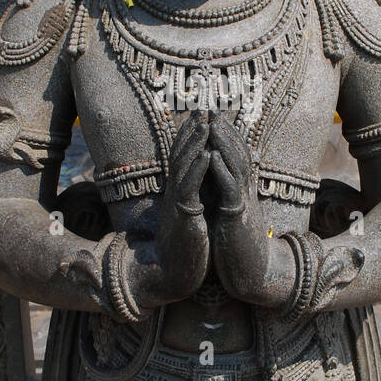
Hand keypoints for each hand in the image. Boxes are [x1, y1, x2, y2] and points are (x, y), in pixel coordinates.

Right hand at [129, 109, 210, 306]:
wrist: (173, 273)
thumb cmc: (186, 246)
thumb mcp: (192, 214)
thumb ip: (196, 195)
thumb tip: (203, 179)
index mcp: (180, 192)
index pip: (184, 157)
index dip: (191, 135)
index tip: (202, 114)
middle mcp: (176, 193)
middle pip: (181, 154)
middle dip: (192, 131)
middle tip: (203, 108)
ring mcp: (178, 203)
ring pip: (184, 167)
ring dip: (195, 143)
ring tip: (205, 123)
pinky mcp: (183, 216)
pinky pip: (189, 188)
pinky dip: (198, 169)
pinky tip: (207, 154)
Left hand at [208, 116, 287, 305]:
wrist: (254, 272)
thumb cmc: (240, 245)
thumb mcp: (233, 214)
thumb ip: (229, 196)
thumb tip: (223, 181)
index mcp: (242, 192)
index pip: (237, 157)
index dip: (227, 136)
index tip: (215, 117)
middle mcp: (246, 192)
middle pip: (239, 154)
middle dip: (226, 131)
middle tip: (215, 110)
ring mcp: (243, 203)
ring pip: (236, 166)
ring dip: (224, 143)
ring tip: (214, 123)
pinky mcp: (237, 216)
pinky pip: (230, 189)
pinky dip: (221, 170)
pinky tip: (211, 155)